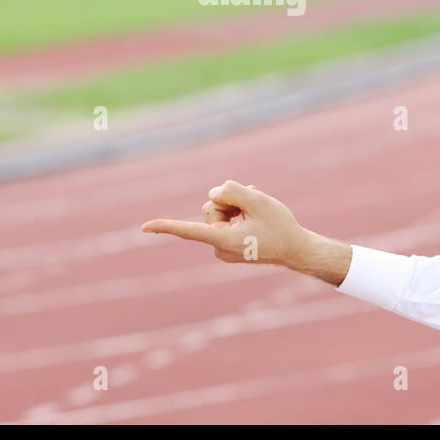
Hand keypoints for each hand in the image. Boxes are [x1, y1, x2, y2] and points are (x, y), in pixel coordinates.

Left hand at [141, 180, 307, 267]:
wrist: (296, 248)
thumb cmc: (279, 226)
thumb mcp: (258, 200)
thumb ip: (231, 190)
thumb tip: (213, 192)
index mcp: (223, 240)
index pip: (189, 231)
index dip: (166, 226)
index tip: (143, 227)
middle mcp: (218, 247)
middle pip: (210, 207)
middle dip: (229, 201)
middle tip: (253, 210)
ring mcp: (221, 247)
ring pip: (217, 211)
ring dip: (236, 206)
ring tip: (256, 214)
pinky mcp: (226, 244)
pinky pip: (224, 218)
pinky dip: (238, 212)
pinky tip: (253, 217)